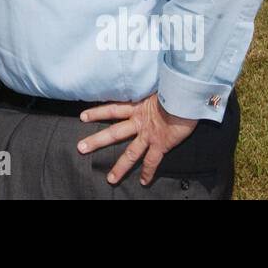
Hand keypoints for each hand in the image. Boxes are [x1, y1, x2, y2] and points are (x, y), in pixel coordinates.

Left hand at [76, 92, 197, 186]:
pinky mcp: (161, 144)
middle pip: (114, 133)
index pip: (112, 109)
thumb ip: (148, 90)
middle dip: (96, 141)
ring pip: (131, 153)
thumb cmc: (175, 88)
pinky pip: (153, 161)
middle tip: (80, 148)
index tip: (82, 117)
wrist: (187, 96)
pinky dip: (149, 172)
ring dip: (120, 167)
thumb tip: (145, 84)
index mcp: (138, 106)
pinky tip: (144, 182)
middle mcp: (140, 122)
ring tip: (111, 179)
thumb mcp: (156, 87)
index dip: (97, 112)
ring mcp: (149, 134)